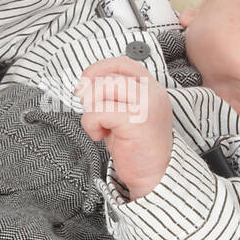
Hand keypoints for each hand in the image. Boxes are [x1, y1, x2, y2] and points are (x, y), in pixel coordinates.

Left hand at [76, 56, 173, 200]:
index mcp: (151, 88)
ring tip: (98, 127)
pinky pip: (98, 112)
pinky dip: (90, 125)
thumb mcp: (125, 114)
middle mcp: (152, 92)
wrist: (154, 176)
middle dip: (89, 94)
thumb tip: (85, 85)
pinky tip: (100, 136)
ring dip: (90, 111)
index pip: (122, 63)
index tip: (85, 82)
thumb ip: (112, 96)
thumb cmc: (136, 147)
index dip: (98, 68)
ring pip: (101, 90)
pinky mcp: (136, 121)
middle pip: (108, 77)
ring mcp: (146, 105)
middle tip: (91, 114)